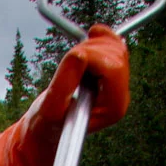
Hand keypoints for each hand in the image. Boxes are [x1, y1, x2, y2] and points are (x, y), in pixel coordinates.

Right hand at [0, 25, 129, 165]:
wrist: (45, 131)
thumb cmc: (47, 125)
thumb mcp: (50, 107)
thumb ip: (65, 82)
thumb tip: (79, 54)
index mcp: (112, 109)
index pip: (113, 68)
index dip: (93, 55)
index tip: (72, 57)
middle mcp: (119, 98)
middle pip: (117, 55)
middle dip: (93, 48)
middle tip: (71, 57)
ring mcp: (117, 87)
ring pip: (116, 48)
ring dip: (95, 43)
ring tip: (73, 58)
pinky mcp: (110, 77)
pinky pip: (114, 47)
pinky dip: (103, 37)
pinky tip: (93, 33)